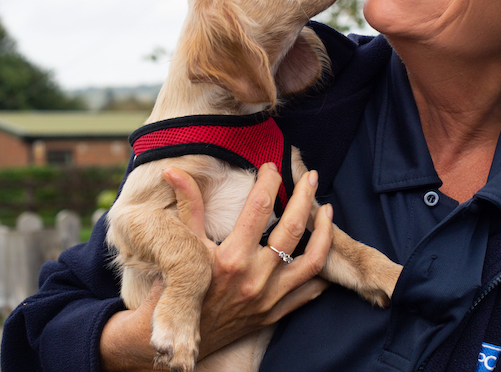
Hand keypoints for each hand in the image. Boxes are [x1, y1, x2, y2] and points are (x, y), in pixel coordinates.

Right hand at [166, 162, 333, 356]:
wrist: (179, 335)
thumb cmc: (178, 288)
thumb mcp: (183, 246)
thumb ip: (187, 206)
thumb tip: (173, 170)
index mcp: (231, 257)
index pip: (259, 207)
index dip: (268, 181)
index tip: (271, 166)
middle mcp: (255, 277)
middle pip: (292, 228)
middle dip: (305, 197)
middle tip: (311, 176)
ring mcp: (269, 297)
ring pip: (313, 260)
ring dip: (324, 232)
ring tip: (326, 210)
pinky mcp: (275, 313)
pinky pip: (309, 291)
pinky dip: (321, 272)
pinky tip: (323, 250)